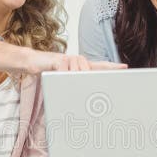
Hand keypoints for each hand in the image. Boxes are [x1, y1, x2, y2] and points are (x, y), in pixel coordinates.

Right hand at [0, 41, 125, 74]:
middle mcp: (77, 60)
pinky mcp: (59, 60)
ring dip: (74, 79)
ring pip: (79, 72)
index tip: (125, 67)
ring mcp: (69, 59)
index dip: (112, 66)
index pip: (99, 66)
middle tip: (92, 86)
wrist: (31, 63)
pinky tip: (61, 76)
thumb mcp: (62, 81)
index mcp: (80, 66)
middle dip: (90, 80)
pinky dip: (64, 75)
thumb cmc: (48, 72)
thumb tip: (84, 97)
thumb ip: (73, 85)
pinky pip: (66, 70)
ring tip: (66, 81)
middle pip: (90, 71)